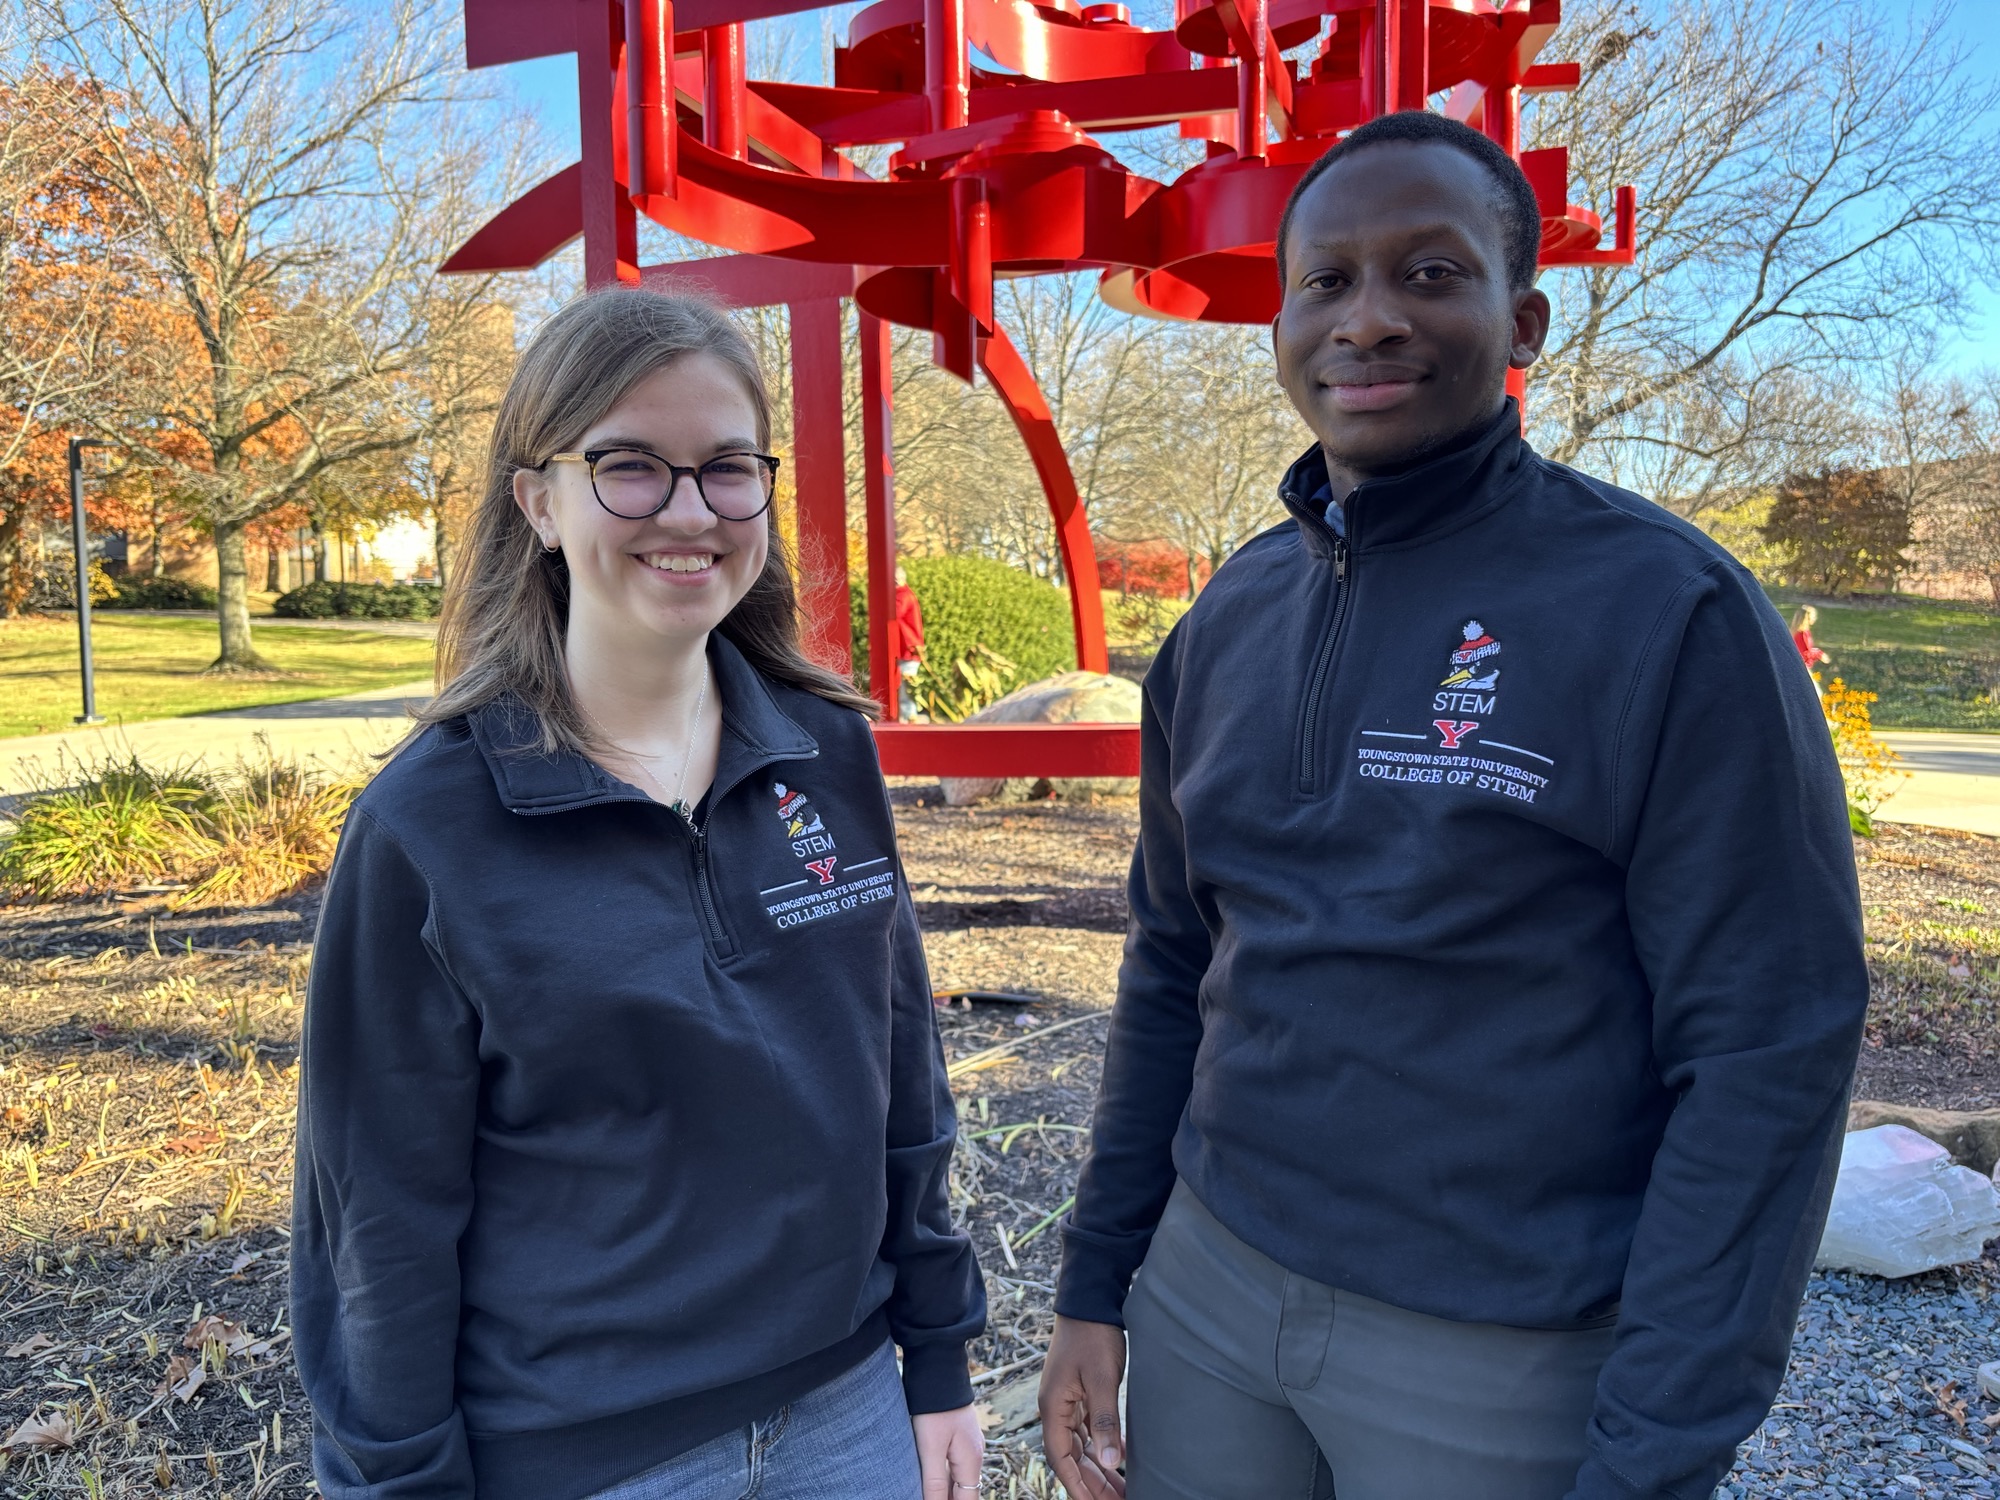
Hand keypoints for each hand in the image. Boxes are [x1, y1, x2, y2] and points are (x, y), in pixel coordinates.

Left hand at [914, 1404, 984, 1499]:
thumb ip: (934, 1482)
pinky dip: (944, 1478)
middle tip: (926, 1498)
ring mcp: (967, 1445)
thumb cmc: (933, 1408)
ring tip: (926, 1493)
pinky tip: (929, 1479)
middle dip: (949, 1499)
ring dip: (946, 1491)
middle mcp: (974, 1455)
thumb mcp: (930, 1448)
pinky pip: (954, 1466)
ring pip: (959, 1479)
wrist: (938, 1369)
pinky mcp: (957, 1436)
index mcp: (971, 1461)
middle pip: (965, 1492)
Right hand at [1038, 1317, 1127, 1498]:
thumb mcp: (1101, 1379)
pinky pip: (1088, 1429)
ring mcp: (1068, 1400)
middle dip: (1092, 1483)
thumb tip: (1111, 1461)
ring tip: (1121, 1489)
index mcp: (1053, 1407)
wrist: (1090, 1300)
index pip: (1061, 1459)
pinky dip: (1102, 1445)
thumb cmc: (1093, 1336)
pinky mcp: (1080, 1392)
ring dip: (1098, 1468)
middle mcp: (1056, 1408)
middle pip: (1071, 1456)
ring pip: (1081, 1445)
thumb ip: (1105, 1420)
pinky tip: (1119, 1458)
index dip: (1077, 1486)